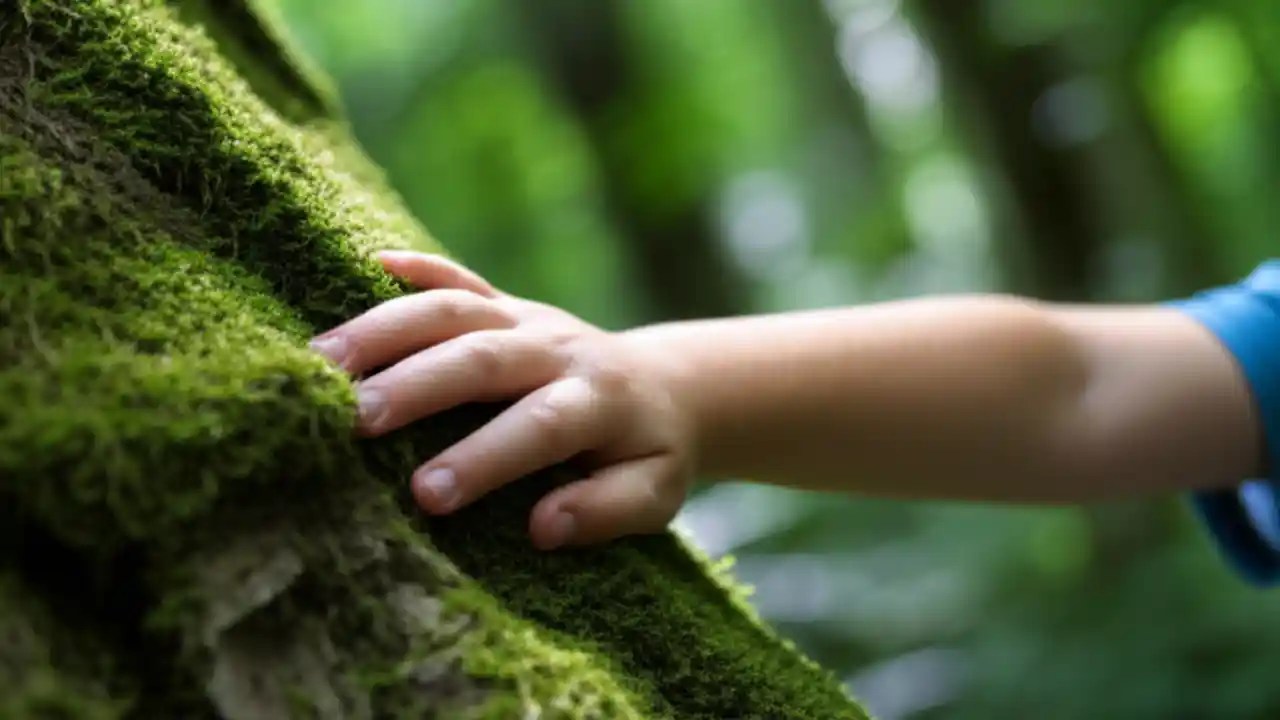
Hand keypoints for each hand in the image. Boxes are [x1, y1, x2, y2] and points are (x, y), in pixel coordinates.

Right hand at [310, 250, 694, 549]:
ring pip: (454, 311)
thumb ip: (609, 510)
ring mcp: (527, 319)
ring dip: (388, 329)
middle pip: (482, 358)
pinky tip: (368, 264)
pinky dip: (417, 268)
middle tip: (355, 420)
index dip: (485, 457)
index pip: (540, 426)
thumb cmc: (649, 452)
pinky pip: (460, 277)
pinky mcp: (504, 305)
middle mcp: (557, 349)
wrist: (666, 385)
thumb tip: (544, 527)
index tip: (428, 495)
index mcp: (598, 401)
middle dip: (417, 386)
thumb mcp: (655, 493)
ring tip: (324, 360)